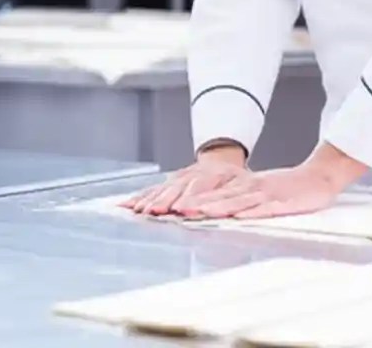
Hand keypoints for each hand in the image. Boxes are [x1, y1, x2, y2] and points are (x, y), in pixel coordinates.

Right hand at [120, 148, 248, 216]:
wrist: (222, 157)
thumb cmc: (236, 179)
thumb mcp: (245, 185)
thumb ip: (240, 199)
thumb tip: (239, 214)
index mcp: (215, 174)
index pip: (202, 186)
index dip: (191, 198)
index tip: (183, 210)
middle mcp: (194, 174)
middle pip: (177, 187)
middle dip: (165, 200)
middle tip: (155, 211)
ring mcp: (179, 177)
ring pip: (163, 188)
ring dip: (150, 199)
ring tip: (140, 210)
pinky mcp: (168, 182)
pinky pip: (152, 189)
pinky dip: (139, 197)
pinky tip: (126, 205)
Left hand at [171, 165, 340, 219]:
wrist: (320, 177)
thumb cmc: (289, 188)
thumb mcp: (259, 192)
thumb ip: (238, 199)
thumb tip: (213, 209)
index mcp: (245, 186)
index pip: (214, 193)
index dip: (192, 200)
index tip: (170, 207)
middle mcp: (252, 188)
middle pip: (220, 196)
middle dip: (197, 204)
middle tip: (175, 211)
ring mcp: (268, 194)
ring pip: (239, 200)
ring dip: (218, 206)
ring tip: (198, 212)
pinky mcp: (285, 203)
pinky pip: (267, 208)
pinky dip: (252, 211)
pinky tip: (239, 216)